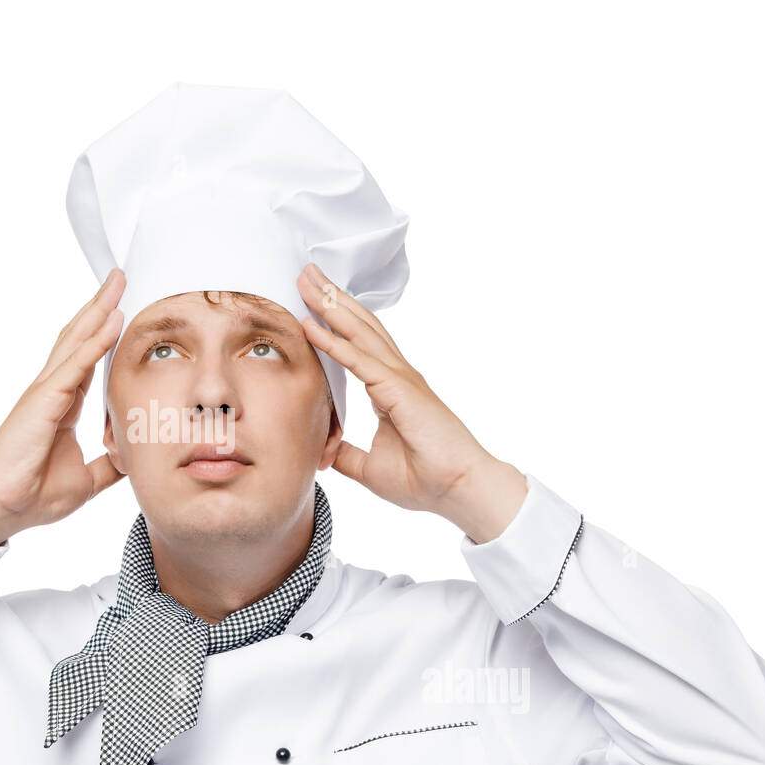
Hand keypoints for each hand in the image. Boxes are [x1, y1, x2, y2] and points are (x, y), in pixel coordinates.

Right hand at [0, 269, 127, 546]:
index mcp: (62, 404)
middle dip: (100, 306)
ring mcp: (45, 392)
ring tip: (117, 283)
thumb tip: (132, 459)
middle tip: (120, 278)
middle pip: (79, 337)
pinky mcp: (42, 401)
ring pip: (76, 340)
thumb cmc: (32, 495)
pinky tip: (113, 320)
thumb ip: (108, 464)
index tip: (124, 308)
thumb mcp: (87, 480)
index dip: (105, 332)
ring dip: (98, 310)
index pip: (88, 359)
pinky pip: (75, 365)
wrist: (1, 510)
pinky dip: (96, 341)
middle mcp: (52, 390)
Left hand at [296, 262, 526, 543]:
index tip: (310, 300)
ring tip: (308, 282)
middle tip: (306, 272)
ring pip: (359, 332)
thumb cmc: (425, 480)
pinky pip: (359, 361)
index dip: (334, 321)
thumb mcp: (369, 467)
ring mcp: (400, 379)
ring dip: (331, 306)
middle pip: (359, 326)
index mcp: (390, 388)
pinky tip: (311, 325)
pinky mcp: (399, 390)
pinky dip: (333, 342)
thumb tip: (321, 453)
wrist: (459, 491)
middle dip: (331, 298)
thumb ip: (345, 455)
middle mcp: (396, 375)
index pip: (357, 345)